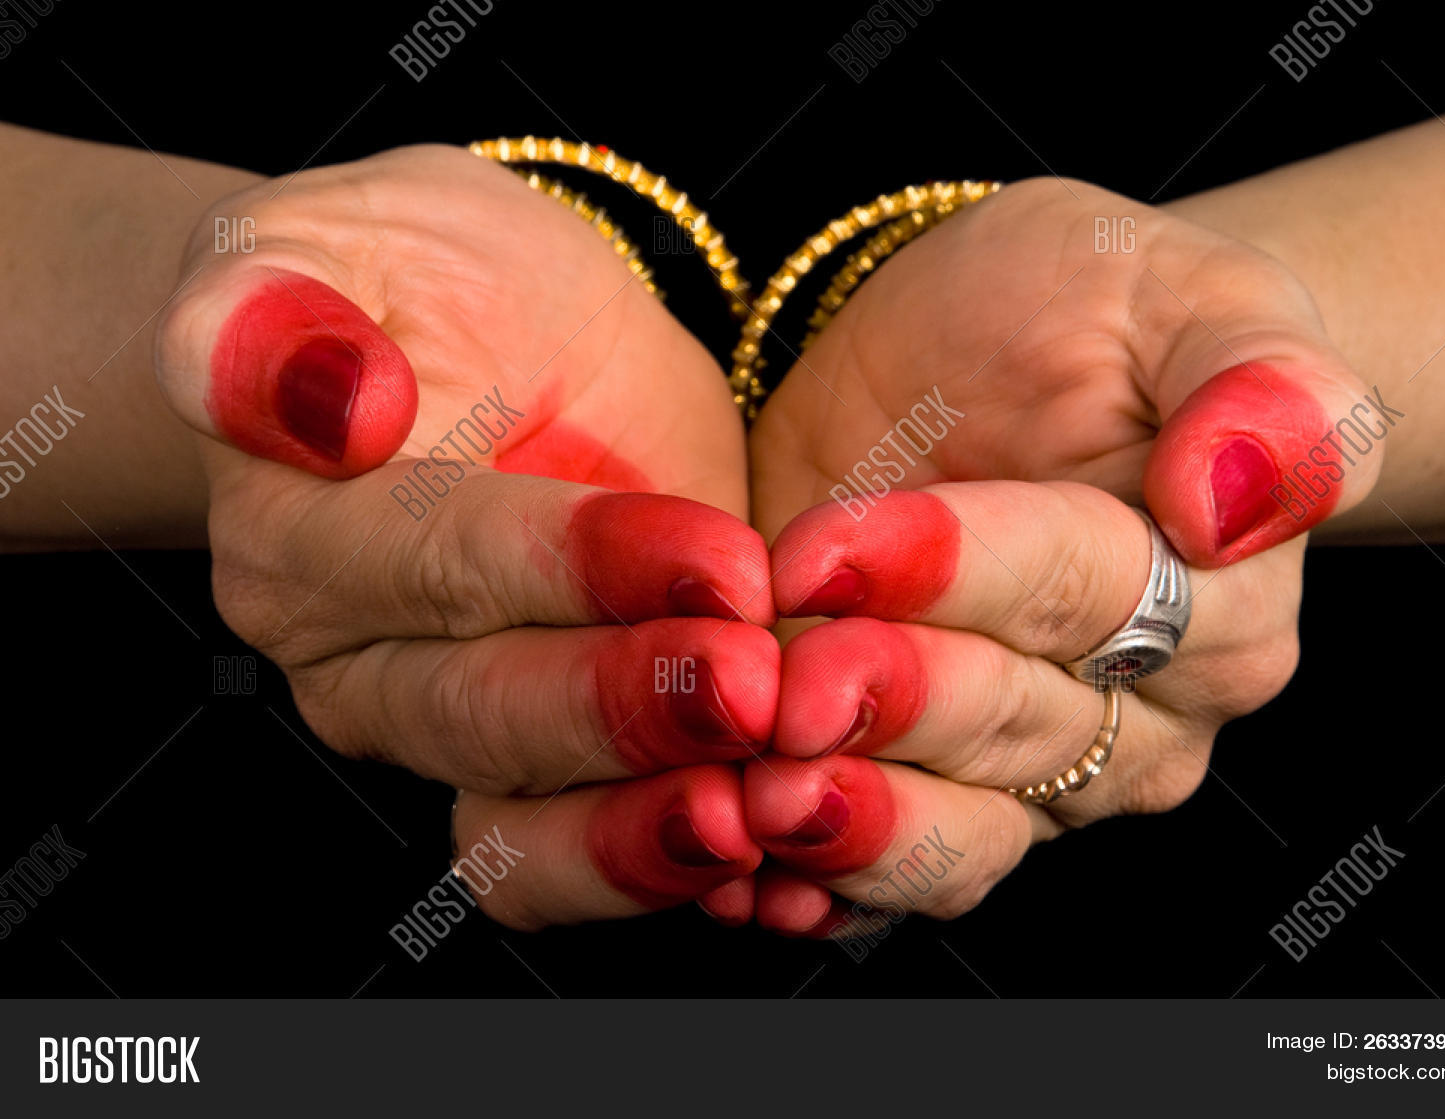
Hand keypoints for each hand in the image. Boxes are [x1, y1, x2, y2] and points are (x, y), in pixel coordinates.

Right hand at [155, 145, 775, 929]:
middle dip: (629, 710)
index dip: (574, 571)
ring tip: (771, 812)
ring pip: (526, 813)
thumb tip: (329, 401)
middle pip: (486, 711)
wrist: (494, 340)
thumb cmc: (414, 280)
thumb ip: (270, 308)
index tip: (715, 563)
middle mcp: (364, 659)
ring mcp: (455, 723)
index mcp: (307, 534)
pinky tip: (771, 871)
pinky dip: (669, 866)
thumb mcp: (331, 241)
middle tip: (761, 695)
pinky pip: (583, 849)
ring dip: (648, 822)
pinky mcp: (551, 756)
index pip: (438, 561)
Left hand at [724, 177, 1383, 933]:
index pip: (1088, 590)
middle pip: (1014, 724)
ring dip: (857, 827)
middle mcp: (1142, 710)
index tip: (825, 551)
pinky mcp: (932, 785)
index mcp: (1221, 595)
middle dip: (890, 707)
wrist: (983, 357)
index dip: (954, 573)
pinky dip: (825, 887)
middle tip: (779, 693)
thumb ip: (1263, 382)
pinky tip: (752, 884)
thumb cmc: (1095, 311)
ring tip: (755, 804)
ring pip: (961, 829)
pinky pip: (895, 865)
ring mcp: (1035, 768)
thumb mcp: (1188, 292)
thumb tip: (1235, 504)